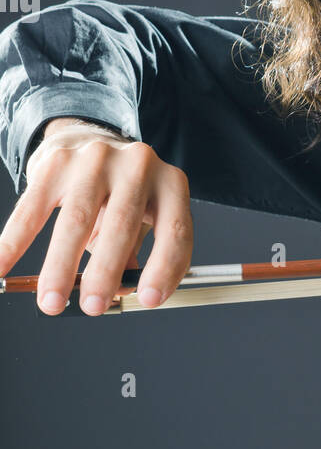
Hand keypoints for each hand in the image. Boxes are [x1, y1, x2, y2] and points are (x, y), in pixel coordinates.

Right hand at [0, 117, 193, 314]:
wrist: (89, 141)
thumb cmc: (122, 195)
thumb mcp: (143, 222)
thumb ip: (136, 256)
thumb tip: (118, 291)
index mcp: (171, 185)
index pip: (174, 231)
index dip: (163, 269)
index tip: (147, 301)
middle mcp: (139, 166)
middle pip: (122, 223)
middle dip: (105, 271)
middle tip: (92, 307)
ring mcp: (96, 159)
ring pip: (77, 218)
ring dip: (61, 265)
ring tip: (51, 300)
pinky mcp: (57, 162)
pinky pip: (32, 208)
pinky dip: (13, 243)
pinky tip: (1, 267)